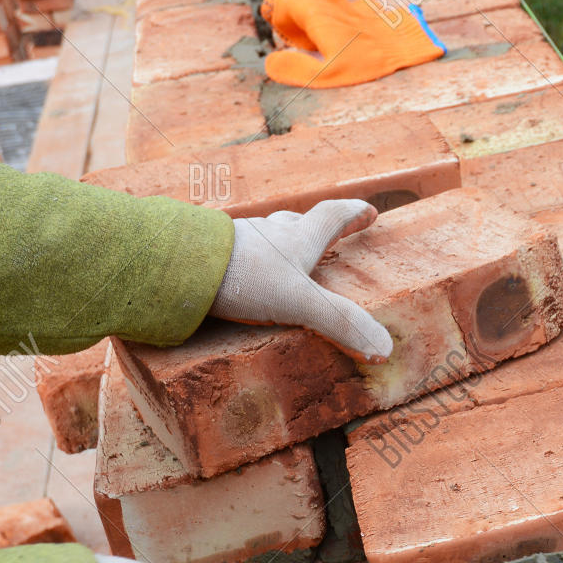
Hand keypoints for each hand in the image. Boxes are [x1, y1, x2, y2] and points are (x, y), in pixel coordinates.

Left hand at [210, 198, 392, 362]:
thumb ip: (341, 323)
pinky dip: (248, 261)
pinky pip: (236, 254)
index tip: (369, 212)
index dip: (352, 214)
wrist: (178, 266)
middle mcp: (268, 234)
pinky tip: (241, 276)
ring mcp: (236, 242)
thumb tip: (385, 350)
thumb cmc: (244, 277)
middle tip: (329, 234)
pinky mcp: (209, 257)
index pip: (331, 217)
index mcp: (296, 240)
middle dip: (315, 228)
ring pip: (264, 236)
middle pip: (297, 223)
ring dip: (279, 243)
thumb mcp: (300, 303)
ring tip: (284, 258)